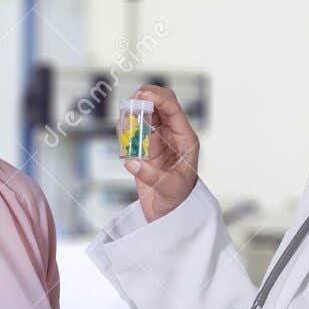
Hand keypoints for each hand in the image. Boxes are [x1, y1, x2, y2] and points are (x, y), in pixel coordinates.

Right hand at [123, 84, 199, 221]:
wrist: (170, 212)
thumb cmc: (177, 200)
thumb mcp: (168, 189)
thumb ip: (150, 175)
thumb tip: (131, 162)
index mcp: (185, 139)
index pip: (173, 110)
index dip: (158, 98)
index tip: (142, 96)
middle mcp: (173, 134)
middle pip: (161, 103)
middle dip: (145, 98)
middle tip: (129, 104)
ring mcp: (159, 138)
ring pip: (147, 111)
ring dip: (134, 110)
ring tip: (125, 122)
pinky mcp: (145, 145)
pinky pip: (134, 127)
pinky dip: (126, 125)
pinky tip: (123, 133)